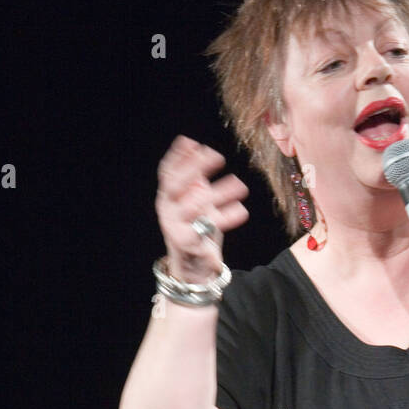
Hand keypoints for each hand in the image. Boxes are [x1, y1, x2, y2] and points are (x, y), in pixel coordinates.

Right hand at [155, 135, 249, 281]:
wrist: (192, 266)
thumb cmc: (195, 227)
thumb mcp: (194, 200)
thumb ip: (195, 179)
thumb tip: (196, 148)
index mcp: (167, 197)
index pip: (168, 172)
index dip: (178, 156)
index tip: (193, 142)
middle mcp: (167, 210)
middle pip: (175, 184)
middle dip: (195, 167)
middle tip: (218, 156)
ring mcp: (174, 226)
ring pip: (194, 205)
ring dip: (218, 193)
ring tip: (241, 185)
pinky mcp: (188, 243)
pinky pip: (207, 227)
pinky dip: (226, 217)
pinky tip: (241, 210)